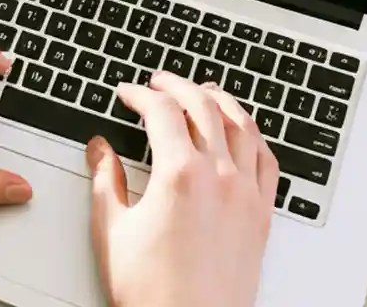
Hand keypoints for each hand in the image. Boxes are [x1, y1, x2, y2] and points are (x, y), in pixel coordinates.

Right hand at [88, 71, 278, 306]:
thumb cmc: (153, 294)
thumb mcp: (112, 231)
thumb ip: (105, 181)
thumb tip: (100, 150)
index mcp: (179, 175)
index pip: (162, 111)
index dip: (141, 94)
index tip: (128, 93)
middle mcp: (219, 176)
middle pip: (204, 106)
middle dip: (178, 85)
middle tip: (159, 82)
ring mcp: (246, 193)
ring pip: (242, 125)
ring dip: (220, 100)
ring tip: (204, 91)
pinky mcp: (262, 214)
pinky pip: (266, 159)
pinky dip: (253, 136)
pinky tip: (243, 133)